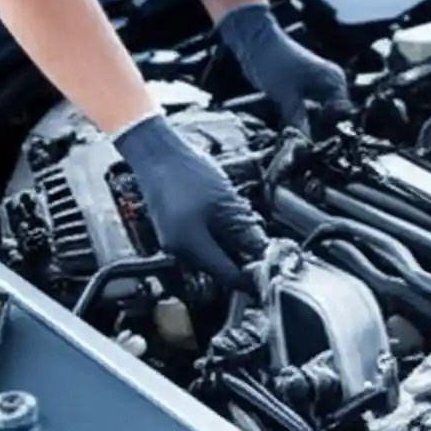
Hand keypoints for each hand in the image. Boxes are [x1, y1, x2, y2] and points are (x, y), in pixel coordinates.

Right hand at [114, 115, 266, 287]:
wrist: (158, 153)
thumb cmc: (188, 172)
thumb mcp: (226, 202)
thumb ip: (245, 232)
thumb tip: (265, 253)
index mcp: (191, 247)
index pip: (230, 277)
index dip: (254, 275)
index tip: (272, 266)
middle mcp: (179, 252)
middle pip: (221, 269)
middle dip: (244, 258)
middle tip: (262, 240)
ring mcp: (174, 244)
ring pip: (212, 257)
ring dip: (232, 246)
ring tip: (242, 220)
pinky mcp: (173, 234)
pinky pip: (201, 245)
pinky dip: (218, 236)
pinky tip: (225, 216)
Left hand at [217, 3, 352, 133]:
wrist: (255, 43)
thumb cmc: (274, 63)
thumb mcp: (286, 95)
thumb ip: (298, 120)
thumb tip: (304, 144)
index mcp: (334, 81)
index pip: (342, 114)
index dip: (329, 130)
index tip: (314, 143)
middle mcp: (332, 83)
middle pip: (333, 116)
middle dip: (320, 130)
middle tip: (304, 144)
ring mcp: (319, 86)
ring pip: (321, 115)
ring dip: (311, 126)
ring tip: (298, 139)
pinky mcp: (306, 90)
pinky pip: (310, 111)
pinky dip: (303, 120)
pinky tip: (294, 129)